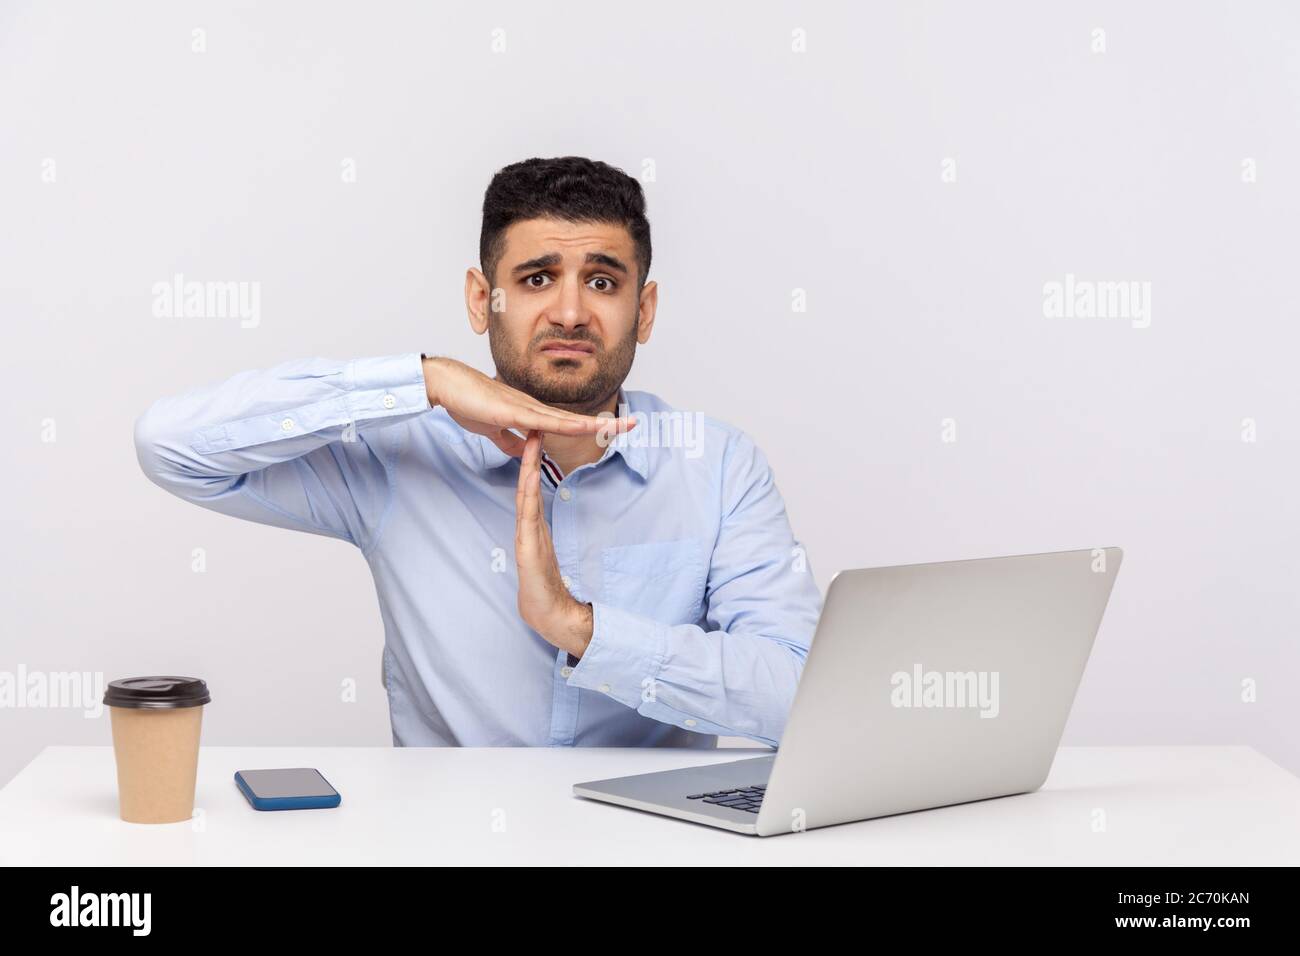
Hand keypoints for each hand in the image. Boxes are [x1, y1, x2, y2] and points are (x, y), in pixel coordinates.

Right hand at [422, 355, 633, 454]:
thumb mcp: (495, 430)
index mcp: (531, 413)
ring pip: (568, 419)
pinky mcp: (514, 411)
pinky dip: (566, 425)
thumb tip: (525, 451)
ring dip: (596, 423)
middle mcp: (535, 408)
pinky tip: (583, 427)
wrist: (449, 386)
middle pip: (577, 418)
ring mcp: (526, 408)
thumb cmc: (469, 403)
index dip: (592, 425)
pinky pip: (545, 421)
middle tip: (634, 423)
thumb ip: (511, 441)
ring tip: (621, 425)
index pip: (568, 422)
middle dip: (606, 422)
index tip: (614, 428)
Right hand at [514, 430, 592, 656]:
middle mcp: (528, 527)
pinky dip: (527, 494)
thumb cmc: (545, 588)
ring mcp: (526, 536)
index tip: (537, 439)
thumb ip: (544, 536)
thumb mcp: (547, 556)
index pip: (531, 489)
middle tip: (533, 428)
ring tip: (531, 443)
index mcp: (534, 527)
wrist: (547, 613)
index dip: (533, 464)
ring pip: (526, 495)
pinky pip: (527, 515)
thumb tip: (547, 521)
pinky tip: (528, 477)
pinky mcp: (527, 547)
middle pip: (526, 486)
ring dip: (528, 468)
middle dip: (529, 457)